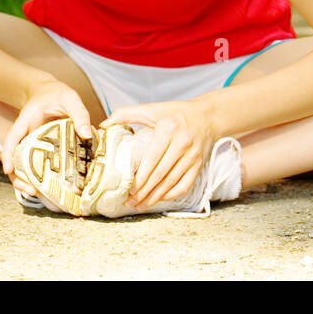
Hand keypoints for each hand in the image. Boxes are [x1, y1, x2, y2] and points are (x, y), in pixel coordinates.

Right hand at [1, 79, 93, 197]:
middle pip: (14, 158)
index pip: (12, 138)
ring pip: (22, 164)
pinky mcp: (39, 148)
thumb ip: (80, 114)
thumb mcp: (70, 98)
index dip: (7, 154)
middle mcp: (25, 134)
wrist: (50, 91)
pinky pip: (36, 162)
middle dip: (17, 177)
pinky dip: (40, 175)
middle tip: (31, 190)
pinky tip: (51, 185)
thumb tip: (87, 135)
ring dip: (27, 179)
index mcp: (26, 121)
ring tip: (40, 194)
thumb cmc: (58, 93)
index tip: (8, 170)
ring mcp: (31, 142)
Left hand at [99, 101, 216, 210]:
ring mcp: (192, 156)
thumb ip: (127, 113)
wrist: (207, 116)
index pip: (152, 159)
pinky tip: (160, 198)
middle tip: (130, 201)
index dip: (140, 176)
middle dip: (144, 191)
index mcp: (168, 129)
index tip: (128, 187)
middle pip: (160, 174)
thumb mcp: (152, 108)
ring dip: (155, 196)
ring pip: (171, 182)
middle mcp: (182, 143)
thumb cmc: (177, 113)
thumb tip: (104, 124)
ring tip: (141, 204)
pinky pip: (185, 184)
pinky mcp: (199, 164)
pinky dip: (172, 194)